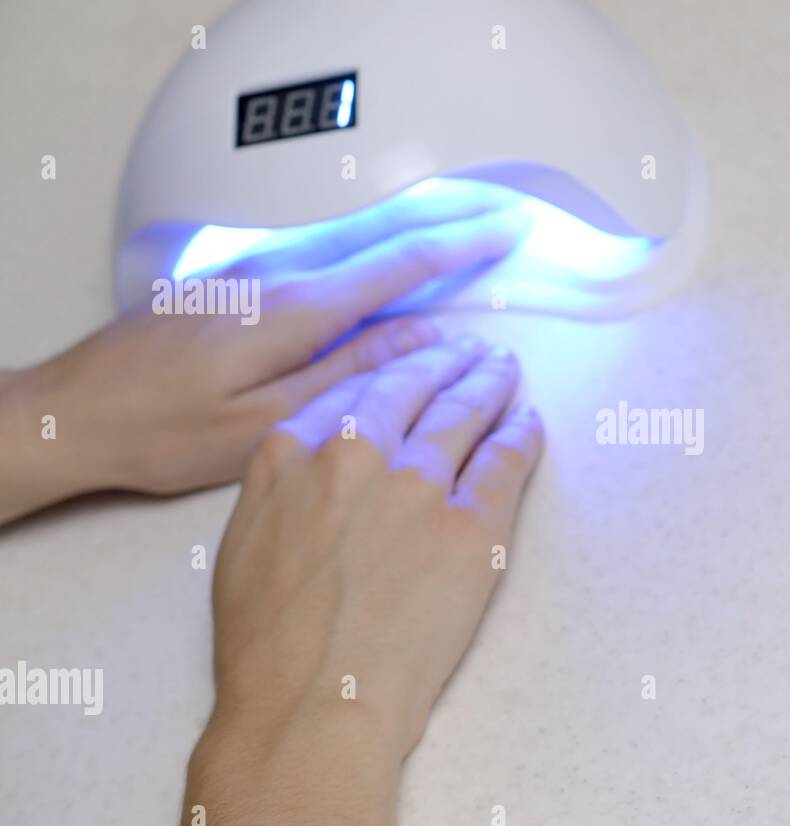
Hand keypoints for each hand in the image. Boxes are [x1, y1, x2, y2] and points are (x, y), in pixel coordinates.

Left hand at [0, 181, 527, 524]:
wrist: (72, 410)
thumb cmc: (164, 431)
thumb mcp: (269, 422)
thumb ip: (351, 373)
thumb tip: (426, 339)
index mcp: (296, 308)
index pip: (400, 263)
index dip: (461, 245)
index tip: (506, 229)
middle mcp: (276, 273)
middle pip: (379, 231)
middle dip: (447, 222)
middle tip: (498, 218)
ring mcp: (249, 269)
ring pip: (346, 233)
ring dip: (408, 225)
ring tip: (457, 227)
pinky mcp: (231, 280)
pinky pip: (316, 246)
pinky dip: (364, 240)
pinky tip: (375, 249)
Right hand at [177, 339, 543, 825]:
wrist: (311, 704)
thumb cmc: (267, 646)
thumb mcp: (245, 543)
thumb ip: (283, 487)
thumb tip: (315, 466)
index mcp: (291, 452)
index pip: (353, 390)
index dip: (390, 370)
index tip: (411, 361)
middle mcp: (355, 453)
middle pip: (412, 388)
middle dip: (445, 363)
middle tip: (470, 351)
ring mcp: (417, 486)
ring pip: (462, 414)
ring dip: (488, 386)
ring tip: (504, 371)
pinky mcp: (471, 525)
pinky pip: (504, 462)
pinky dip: (521, 435)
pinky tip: (528, 421)